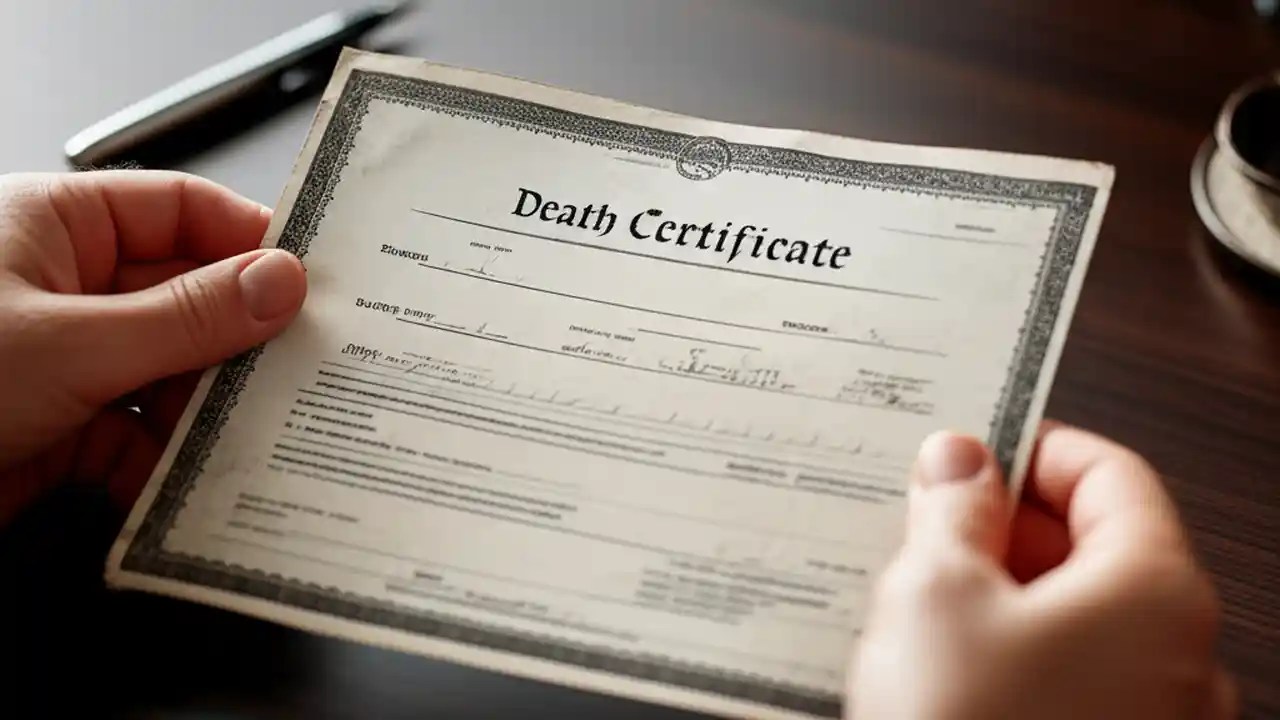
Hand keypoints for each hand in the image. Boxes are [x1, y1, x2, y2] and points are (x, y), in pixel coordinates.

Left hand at [0, 170, 306, 525]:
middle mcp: (66, 287)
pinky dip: (172, 460)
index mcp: (56, 227)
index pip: (179, 210)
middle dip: (241, 334)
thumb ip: (183, 317)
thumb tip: (279, 284)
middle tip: (307, 360)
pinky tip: (200, 477)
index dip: (249, 239)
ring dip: (212, 405)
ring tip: (264, 426)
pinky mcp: (63, 429)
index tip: (314, 276)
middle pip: (186, 296)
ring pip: (172, 371)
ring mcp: (67, 360)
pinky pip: (142, 436)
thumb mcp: (67, 341)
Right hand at [849, 424, 1234, 718]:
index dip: (1033, 448)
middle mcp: (1178, 656)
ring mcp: (1153, 718)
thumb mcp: (935, 594)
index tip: (970, 447)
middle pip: (1098, 550)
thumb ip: (953, 510)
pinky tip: (939, 669)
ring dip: (1000, 595)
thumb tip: (960, 462)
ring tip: (914, 599)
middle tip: (923, 523)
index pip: (1109, 473)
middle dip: (1004, 526)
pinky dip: (1013, 658)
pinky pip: (1069, 681)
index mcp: (1156, 591)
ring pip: (1075, 622)